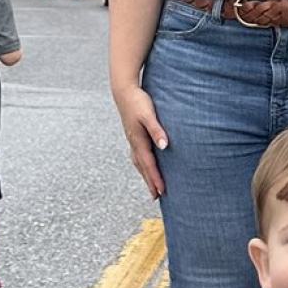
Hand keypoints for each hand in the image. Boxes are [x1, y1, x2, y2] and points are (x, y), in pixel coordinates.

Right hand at [113, 83, 168, 197]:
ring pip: (139, 163)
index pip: (149, 164)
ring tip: (152, 186)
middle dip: (150, 182)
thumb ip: (157, 130)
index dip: (156, 178)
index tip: (162, 191)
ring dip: (145, 175)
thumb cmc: (138, 101)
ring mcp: (132, 139)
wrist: (124, 90)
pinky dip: (142, 165)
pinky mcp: (133, 135)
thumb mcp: (149, 115)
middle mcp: (134, 143)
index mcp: (138, 140)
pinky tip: (145, 166)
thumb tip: (164, 146)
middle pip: (143, 167)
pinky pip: (137, 155)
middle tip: (157, 197)